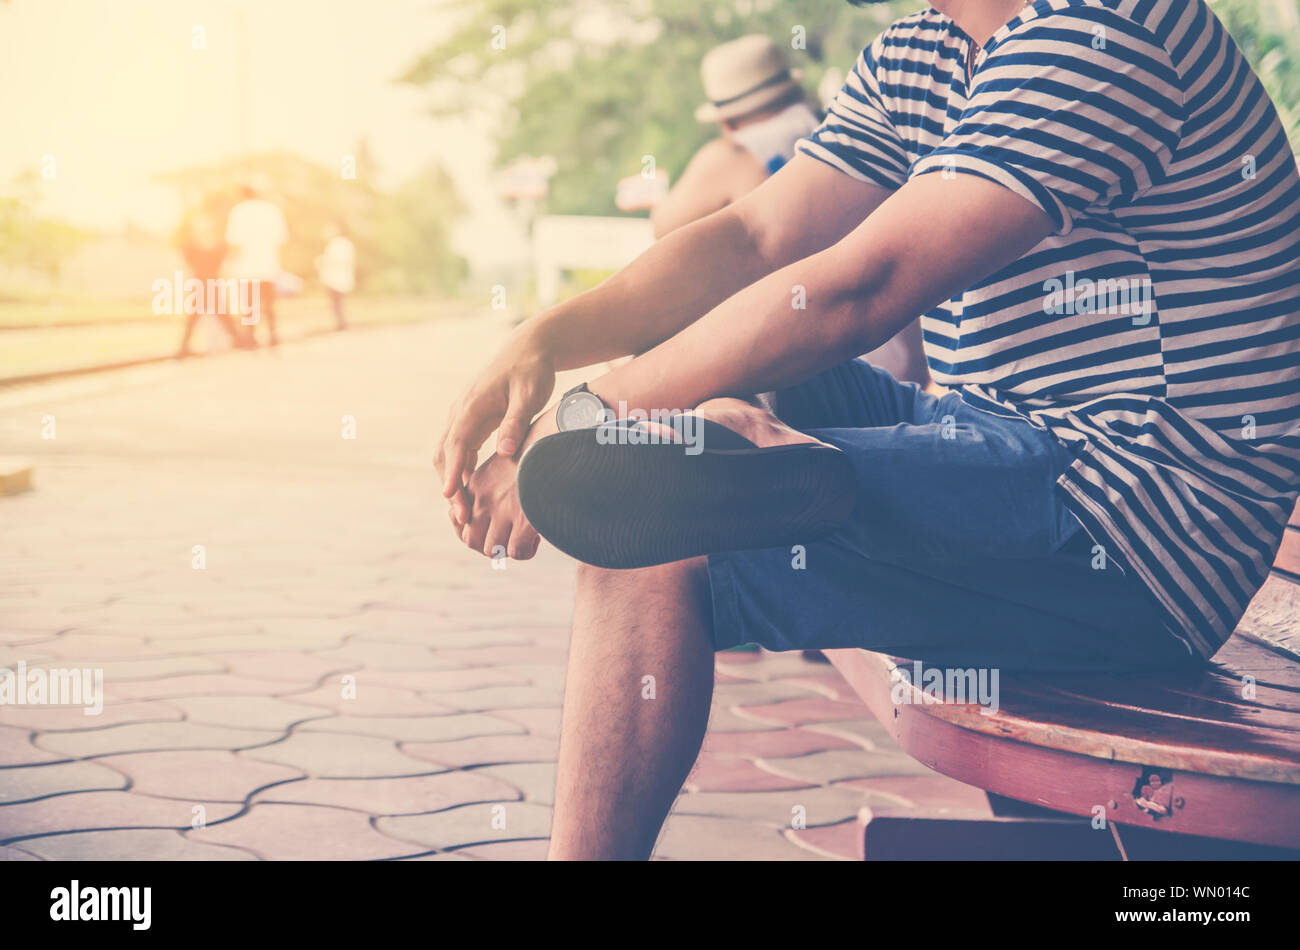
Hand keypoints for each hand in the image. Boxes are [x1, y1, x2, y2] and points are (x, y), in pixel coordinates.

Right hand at [435, 328, 554, 521]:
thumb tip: (505, 451)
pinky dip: (459, 470)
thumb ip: (516, 423)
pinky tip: (471, 492)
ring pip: (447, 454)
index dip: (451, 473)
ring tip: (465, 512)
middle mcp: (461, 412)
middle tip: (462, 517)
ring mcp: (463, 416)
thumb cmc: (532, 371)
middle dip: (449, 485)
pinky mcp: (471, 420)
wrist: (528, 349)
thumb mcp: (529, 395)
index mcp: (472, 407)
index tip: (449, 498)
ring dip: (452, 481)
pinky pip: (459, 450)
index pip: (455, 445)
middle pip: (444, 454)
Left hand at [454, 452, 540, 560]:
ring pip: (492, 549)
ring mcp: (503, 509)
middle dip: (490, 545)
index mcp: (478, 485)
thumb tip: (496, 514)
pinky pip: (516, 551)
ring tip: (526, 538)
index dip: (477, 533)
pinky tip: (536, 538)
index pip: (460, 522)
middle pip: (472, 540)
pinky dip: (526, 551)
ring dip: (509, 549)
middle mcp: (485, 498)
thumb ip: (495, 487)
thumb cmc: (539, 453)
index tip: (495, 532)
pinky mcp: (524, 519)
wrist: (557, 442)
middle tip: (510, 540)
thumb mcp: (508, 465)